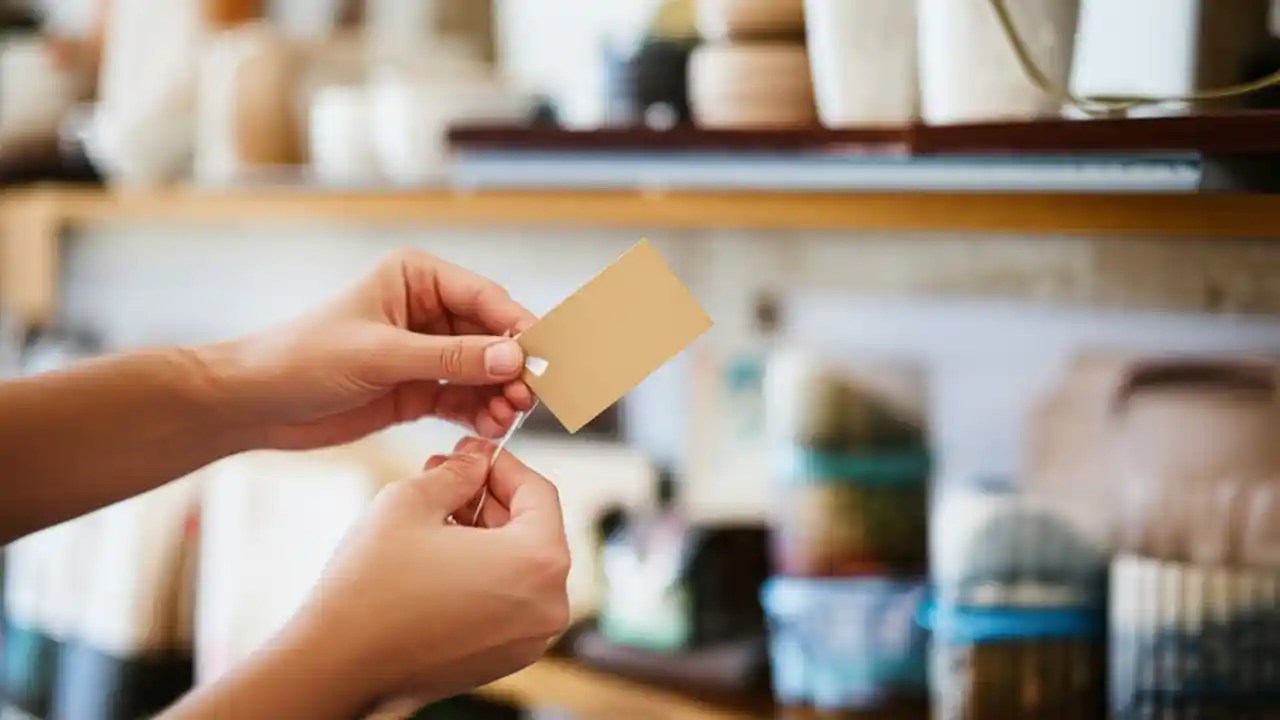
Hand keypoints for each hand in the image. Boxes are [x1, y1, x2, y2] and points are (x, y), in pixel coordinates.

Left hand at [200, 249, 537, 449]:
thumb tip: (511, 357)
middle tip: (530, 394)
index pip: (484, 297)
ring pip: (482, 370)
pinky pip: (463, 399)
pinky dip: (480, 413)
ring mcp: (425, 352)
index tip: (544, 355)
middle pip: (491, 335)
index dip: (518, 326)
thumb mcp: (381, 355)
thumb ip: (450, 358)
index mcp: (417, 277)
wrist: (257, 404)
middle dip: (513, 365)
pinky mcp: (419, 390)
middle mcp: (427, 310)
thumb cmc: (304, 359)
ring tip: (511, 415)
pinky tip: (492, 427)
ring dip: (500, 392)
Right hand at [290, 438, 569, 705]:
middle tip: (446, 477)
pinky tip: (440, 558)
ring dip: (485, 535)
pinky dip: (484, 573)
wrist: (339, 664)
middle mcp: (548, 605)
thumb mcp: (412, 499)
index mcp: (539, 562)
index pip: (538, 492)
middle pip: (532, 529)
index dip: (501, 465)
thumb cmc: (374, 582)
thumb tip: (476, 461)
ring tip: (436, 516)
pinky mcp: (506, 659)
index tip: (471, 454)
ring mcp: (530, 638)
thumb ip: (458, 471)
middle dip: (490, 499)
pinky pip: (508, 600)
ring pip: (519, 565)